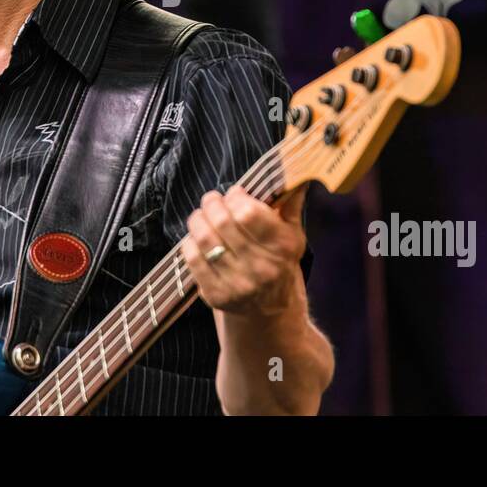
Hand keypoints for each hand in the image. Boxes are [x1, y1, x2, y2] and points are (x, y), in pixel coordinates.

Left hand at [181, 185, 307, 318]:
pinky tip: (197, 238)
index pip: (248, 212)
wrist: (269, 311)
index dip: (236, 196)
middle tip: (212, 200)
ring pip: (204, 238)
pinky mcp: (216, 296)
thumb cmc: (279, 264)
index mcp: (282, 247)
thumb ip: (290, 204)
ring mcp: (238, 284)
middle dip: (212, 203)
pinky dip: (190, 242)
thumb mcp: (292, 235)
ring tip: (201, 215)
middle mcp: (262, 268)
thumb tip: (296, 174)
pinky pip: (192, 258)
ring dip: (198, 219)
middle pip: (223, 222)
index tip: (235, 193)